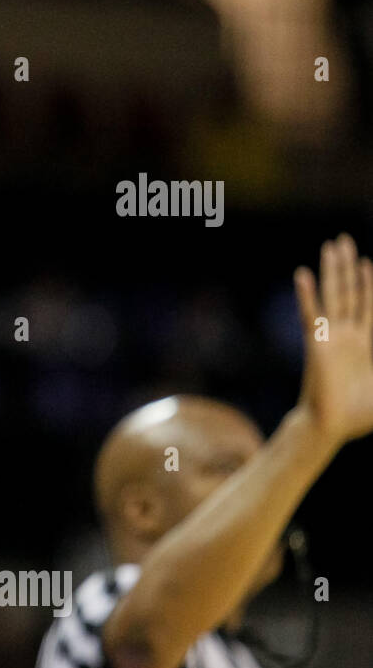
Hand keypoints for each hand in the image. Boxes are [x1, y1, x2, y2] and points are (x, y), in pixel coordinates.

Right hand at [293, 233, 372, 448]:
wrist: (332, 427)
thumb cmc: (360, 415)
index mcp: (365, 344)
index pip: (368, 306)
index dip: (368, 284)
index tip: (367, 263)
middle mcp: (347, 335)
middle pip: (349, 292)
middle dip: (348, 267)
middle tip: (344, 241)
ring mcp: (330, 337)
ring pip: (334, 296)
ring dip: (333, 270)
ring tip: (332, 246)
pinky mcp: (316, 343)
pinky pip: (311, 314)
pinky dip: (306, 295)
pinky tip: (302, 275)